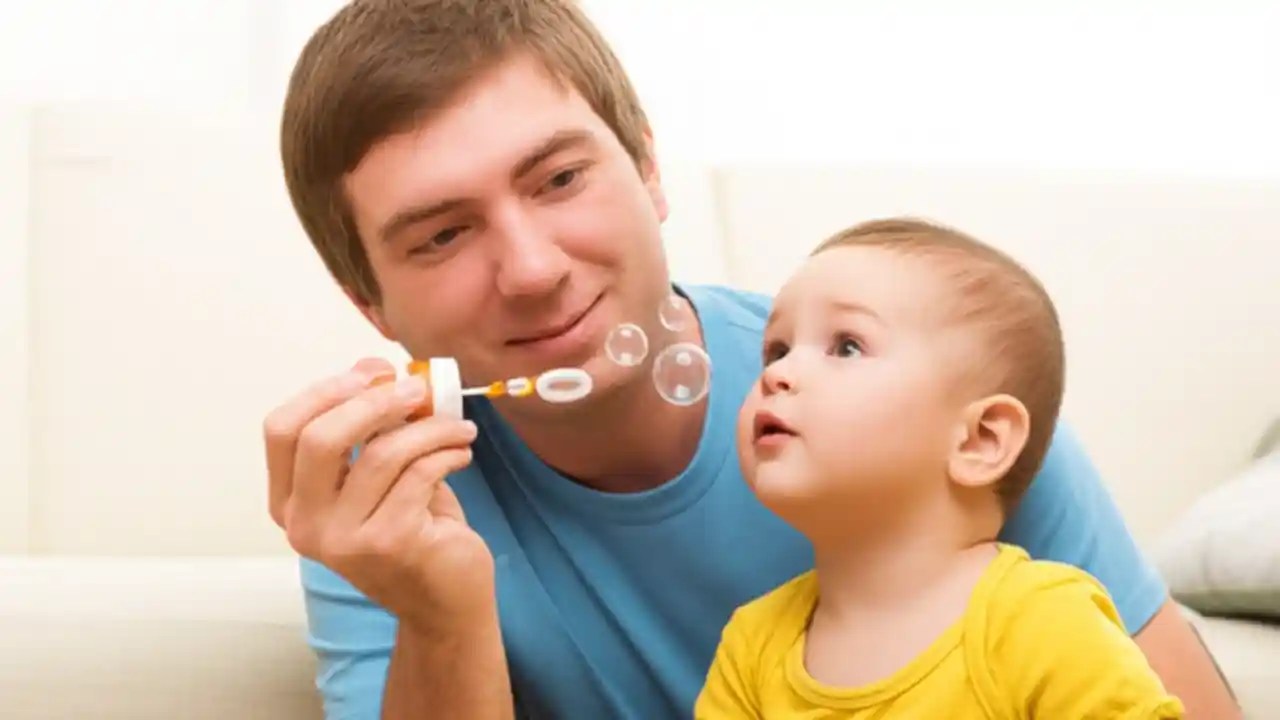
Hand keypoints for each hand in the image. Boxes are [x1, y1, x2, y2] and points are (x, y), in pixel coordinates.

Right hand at [264, 358, 495, 632]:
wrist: (444, 599)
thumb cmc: (412, 528)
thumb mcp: (380, 474)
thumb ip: (370, 428)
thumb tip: (377, 369)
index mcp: (290, 503)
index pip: (282, 431)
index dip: (324, 391)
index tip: (372, 374)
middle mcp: (306, 525)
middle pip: (320, 438)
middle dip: (374, 402)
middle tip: (418, 389)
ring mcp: (344, 540)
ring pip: (382, 453)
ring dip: (430, 428)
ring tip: (458, 428)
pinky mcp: (389, 543)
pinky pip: (418, 474)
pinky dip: (447, 452)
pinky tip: (462, 453)